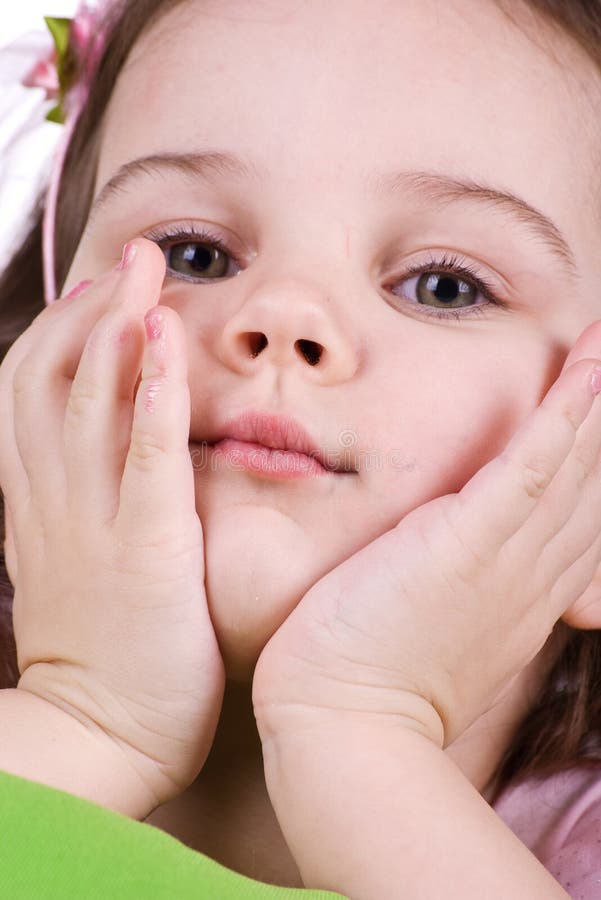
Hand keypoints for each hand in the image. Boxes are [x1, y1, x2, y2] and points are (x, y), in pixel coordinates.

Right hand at [0, 239, 223, 807]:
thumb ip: (79, 503)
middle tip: (131, 256)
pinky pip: (145, 456)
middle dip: (89, 309)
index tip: (99, 291)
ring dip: (115, 328)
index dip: (62, 332)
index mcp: (38, 502)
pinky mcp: (147, 548)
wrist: (101, 734)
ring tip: (145, 270)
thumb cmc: (102, 650)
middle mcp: (56, 499)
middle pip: (53, 379)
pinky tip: (167, 342)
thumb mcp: (73, 562)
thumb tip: (103, 452)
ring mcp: (97, 521)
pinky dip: (155, 394)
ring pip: (89, 402)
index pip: (31, 393)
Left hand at [253, 323, 600, 748]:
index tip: (599, 417)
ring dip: (596, 401)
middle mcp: (534, 573)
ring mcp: (505, 558)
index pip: (580, 516)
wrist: (345, 727)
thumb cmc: (379, 681)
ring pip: (572, 466)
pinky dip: (562, 420)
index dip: (598, 462)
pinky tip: (585, 376)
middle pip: (592, 484)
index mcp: (527, 593)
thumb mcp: (446, 638)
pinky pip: (529, 471)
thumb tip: (477, 574)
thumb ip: (474, 599)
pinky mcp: (464, 544)